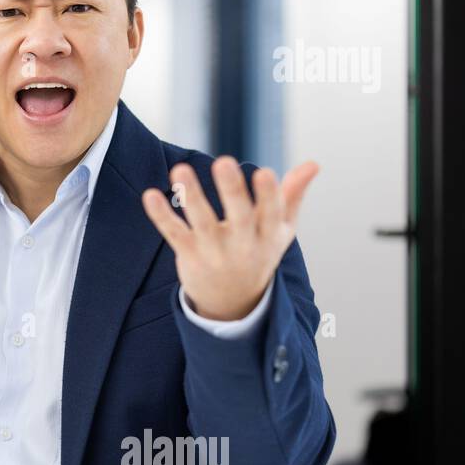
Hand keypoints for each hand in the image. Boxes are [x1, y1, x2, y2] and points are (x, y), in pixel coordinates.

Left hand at [140, 156, 318, 320]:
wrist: (233, 302)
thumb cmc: (259, 253)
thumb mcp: (281, 230)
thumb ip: (292, 195)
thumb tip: (313, 163)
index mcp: (268, 236)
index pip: (271, 215)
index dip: (269, 195)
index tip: (265, 172)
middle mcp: (242, 245)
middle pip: (238, 216)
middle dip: (232, 190)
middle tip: (224, 162)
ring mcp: (214, 252)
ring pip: (202, 222)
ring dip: (191, 196)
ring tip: (179, 170)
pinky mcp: (189, 255)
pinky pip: (174, 233)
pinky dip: (162, 215)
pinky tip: (150, 195)